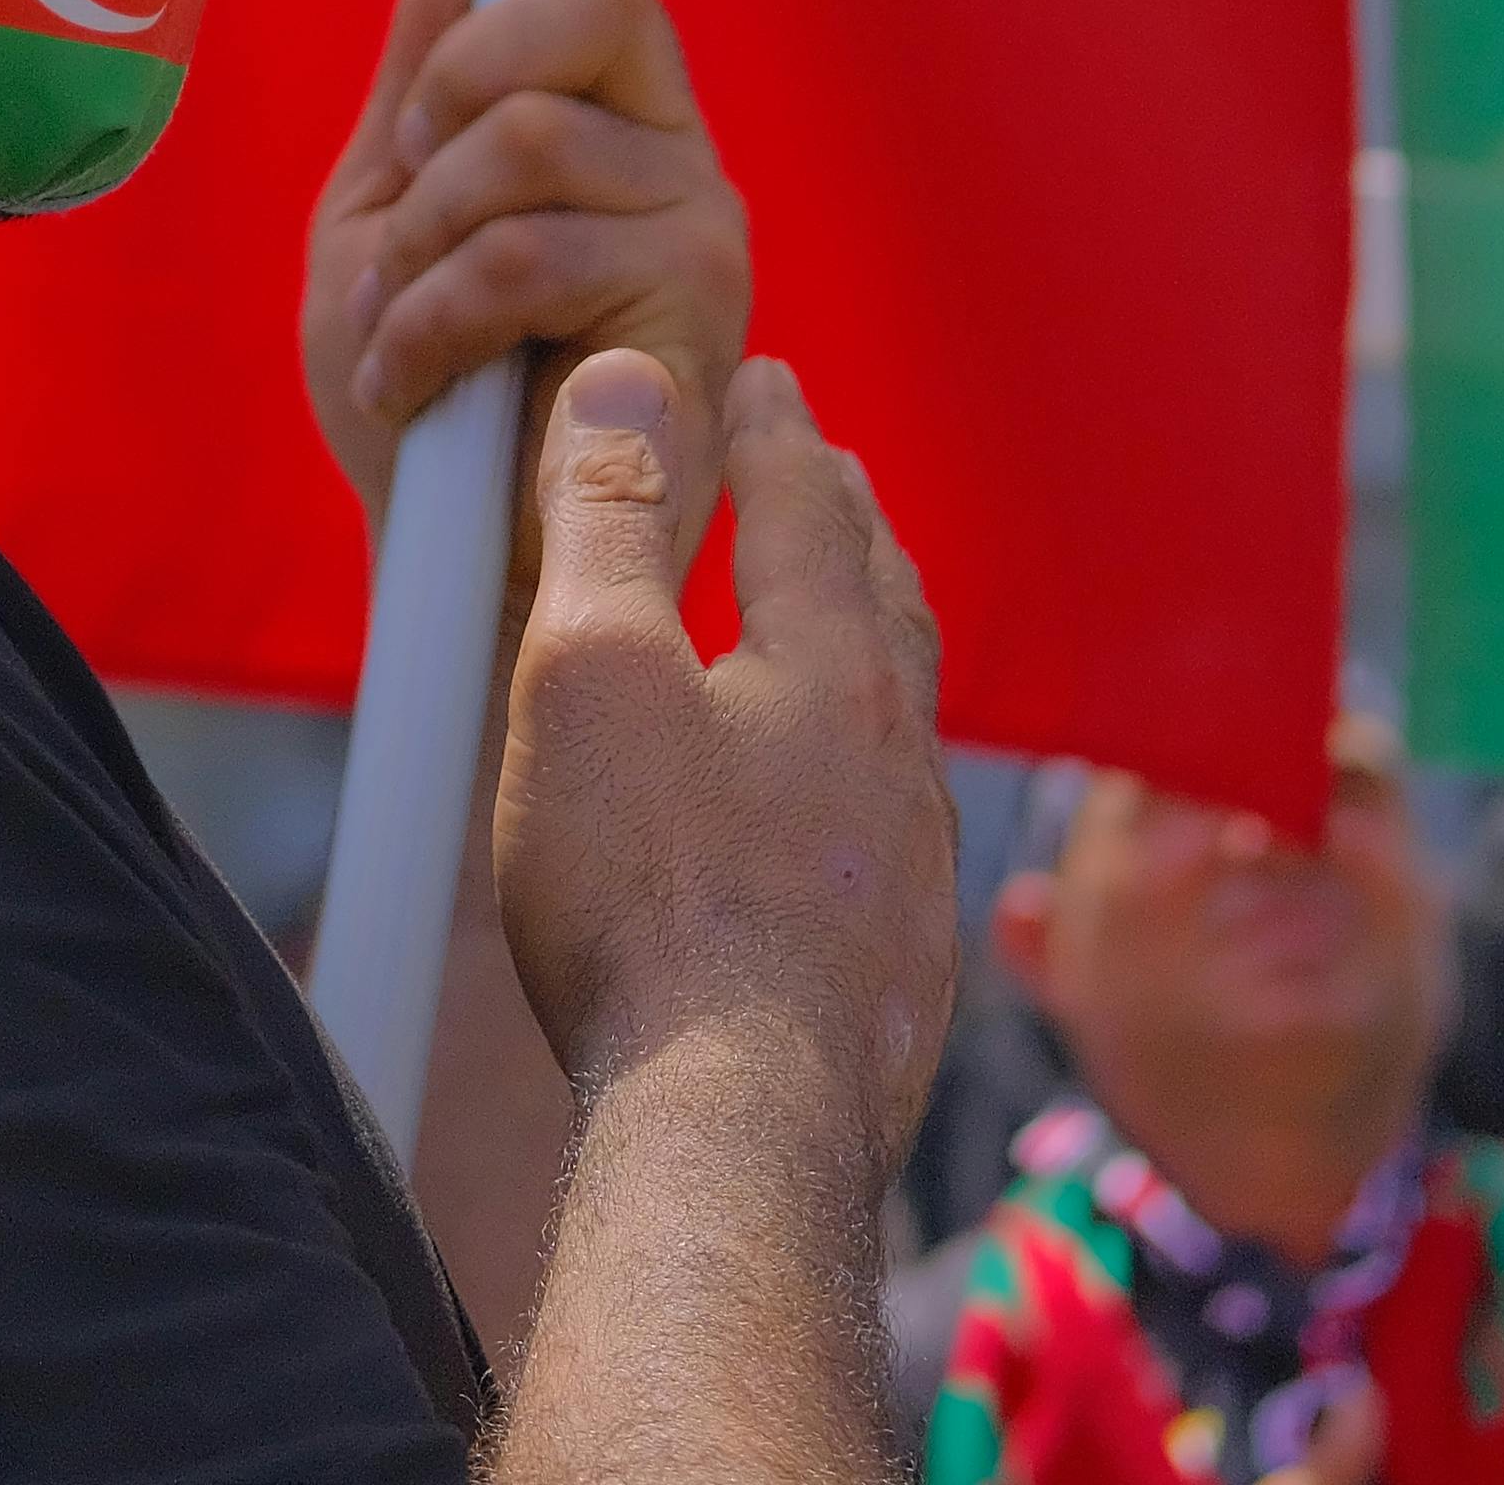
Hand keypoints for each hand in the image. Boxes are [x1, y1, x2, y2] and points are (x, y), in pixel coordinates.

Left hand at [301, 0, 749, 541]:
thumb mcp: (375, 220)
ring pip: (524, 132)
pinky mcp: (696, 298)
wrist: (441, 572)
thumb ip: (420, 80)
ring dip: (421, 242)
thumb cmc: (415, 410)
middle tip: (416, 209)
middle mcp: (668, 134)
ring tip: (416, 335)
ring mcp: (696, 211)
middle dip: (452, 96)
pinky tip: (433, 387)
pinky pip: (525, 239)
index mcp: (589, 99)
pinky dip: (431, 318)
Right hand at [490, 353, 952, 1187]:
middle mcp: (897, 757)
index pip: (803, 508)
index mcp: (831, 666)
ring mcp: (912, 870)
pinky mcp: (899, 971)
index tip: (767, 376)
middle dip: (847, 522)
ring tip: (849, 626)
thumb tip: (627, 377)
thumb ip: (607, 520)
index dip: (774, 432)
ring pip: (904, 720)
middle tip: (828, 471)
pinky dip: (867, 774)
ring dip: (874, 646)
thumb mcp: (590, 672)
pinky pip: (896, 830)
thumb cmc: (650, 896)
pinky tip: (843, 818)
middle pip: (885, 602)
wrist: (738, 1127)